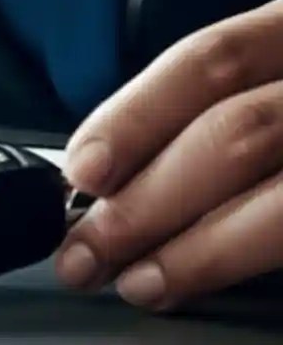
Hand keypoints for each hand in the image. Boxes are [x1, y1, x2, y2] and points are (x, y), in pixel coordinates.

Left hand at [55, 0, 282, 309]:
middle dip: (145, 202)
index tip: (82, 169)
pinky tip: (219, 286)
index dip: (136, 115)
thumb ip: (225, 105)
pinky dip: (260, 266)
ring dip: (199, 251)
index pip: (211, 58)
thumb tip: (113, 173)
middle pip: (236, 133)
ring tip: (141, 283)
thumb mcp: (280, 76)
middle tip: (84, 252)